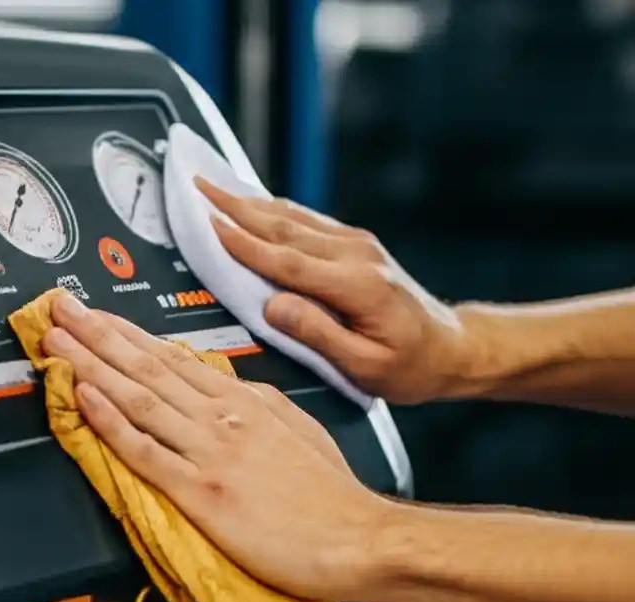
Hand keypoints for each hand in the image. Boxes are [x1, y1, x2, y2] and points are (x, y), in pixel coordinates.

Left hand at [41, 293, 392, 601]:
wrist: (358, 538)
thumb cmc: (330, 492)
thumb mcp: (295, 425)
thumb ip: (255, 401)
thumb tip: (223, 384)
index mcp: (243, 399)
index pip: (172, 356)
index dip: (125, 333)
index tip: (93, 314)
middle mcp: (220, 416)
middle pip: (146, 366)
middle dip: (96, 334)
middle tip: (59, 308)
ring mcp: (208, 451)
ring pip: (137, 397)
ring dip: (90, 366)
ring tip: (56, 341)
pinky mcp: (201, 493)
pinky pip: (145, 451)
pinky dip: (110, 422)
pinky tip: (83, 398)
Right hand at [196, 178, 478, 403]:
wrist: (452, 348)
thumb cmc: (410, 365)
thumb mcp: (365, 366)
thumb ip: (317, 334)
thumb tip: (272, 307)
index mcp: (355, 286)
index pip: (285, 260)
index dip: (243, 242)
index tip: (209, 224)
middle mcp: (356, 256)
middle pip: (284, 227)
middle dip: (236, 206)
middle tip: (200, 186)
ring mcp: (358, 246)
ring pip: (294, 218)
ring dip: (251, 202)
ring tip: (217, 187)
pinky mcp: (357, 245)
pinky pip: (308, 222)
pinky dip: (276, 210)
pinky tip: (257, 203)